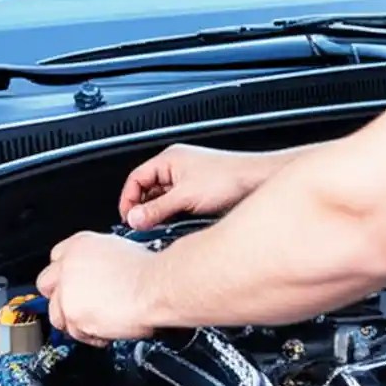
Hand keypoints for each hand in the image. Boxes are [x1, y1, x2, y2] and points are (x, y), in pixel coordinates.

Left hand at [36, 232, 157, 345]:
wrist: (156, 287)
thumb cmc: (151, 271)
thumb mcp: (122, 251)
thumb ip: (100, 262)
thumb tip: (99, 275)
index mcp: (80, 245)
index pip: (56, 258)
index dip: (66, 275)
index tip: (73, 285)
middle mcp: (68, 266)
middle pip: (46, 285)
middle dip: (60, 297)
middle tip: (77, 306)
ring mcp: (68, 292)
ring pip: (57, 314)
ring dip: (75, 321)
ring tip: (99, 320)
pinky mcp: (73, 315)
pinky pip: (75, 333)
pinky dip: (90, 335)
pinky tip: (107, 329)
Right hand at [119, 144, 277, 229]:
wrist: (257, 181)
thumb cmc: (230, 178)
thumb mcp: (185, 198)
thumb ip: (156, 210)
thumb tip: (135, 219)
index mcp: (169, 160)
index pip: (135, 179)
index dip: (128, 200)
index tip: (129, 218)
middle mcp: (177, 166)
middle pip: (147, 190)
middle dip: (144, 208)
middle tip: (145, 225)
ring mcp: (188, 178)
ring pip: (162, 198)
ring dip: (161, 212)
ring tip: (164, 224)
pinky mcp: (198, 190)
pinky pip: (177, 202)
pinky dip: (174, 213)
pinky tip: (180, 221)